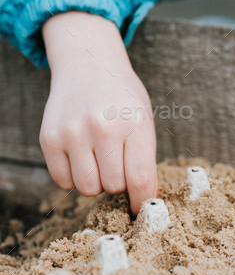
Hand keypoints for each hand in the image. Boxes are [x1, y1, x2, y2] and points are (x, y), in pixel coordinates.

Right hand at [40, 12, 157, 213]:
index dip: (142, 201)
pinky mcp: (49, 137)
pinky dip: (73, 177)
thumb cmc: (121, 98)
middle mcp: (103, 127)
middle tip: (117, 162)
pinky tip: (80, 156)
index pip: (140, 179)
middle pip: (114, 186)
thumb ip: (144, 158)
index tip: (141, 209)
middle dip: (119, 182)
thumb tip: (142, 200)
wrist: (88, 65)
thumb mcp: (144, 119)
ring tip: (99, 158)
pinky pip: (63, 181)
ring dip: (96, 181)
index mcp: (135, 123)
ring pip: (88, 188)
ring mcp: (73, 132)